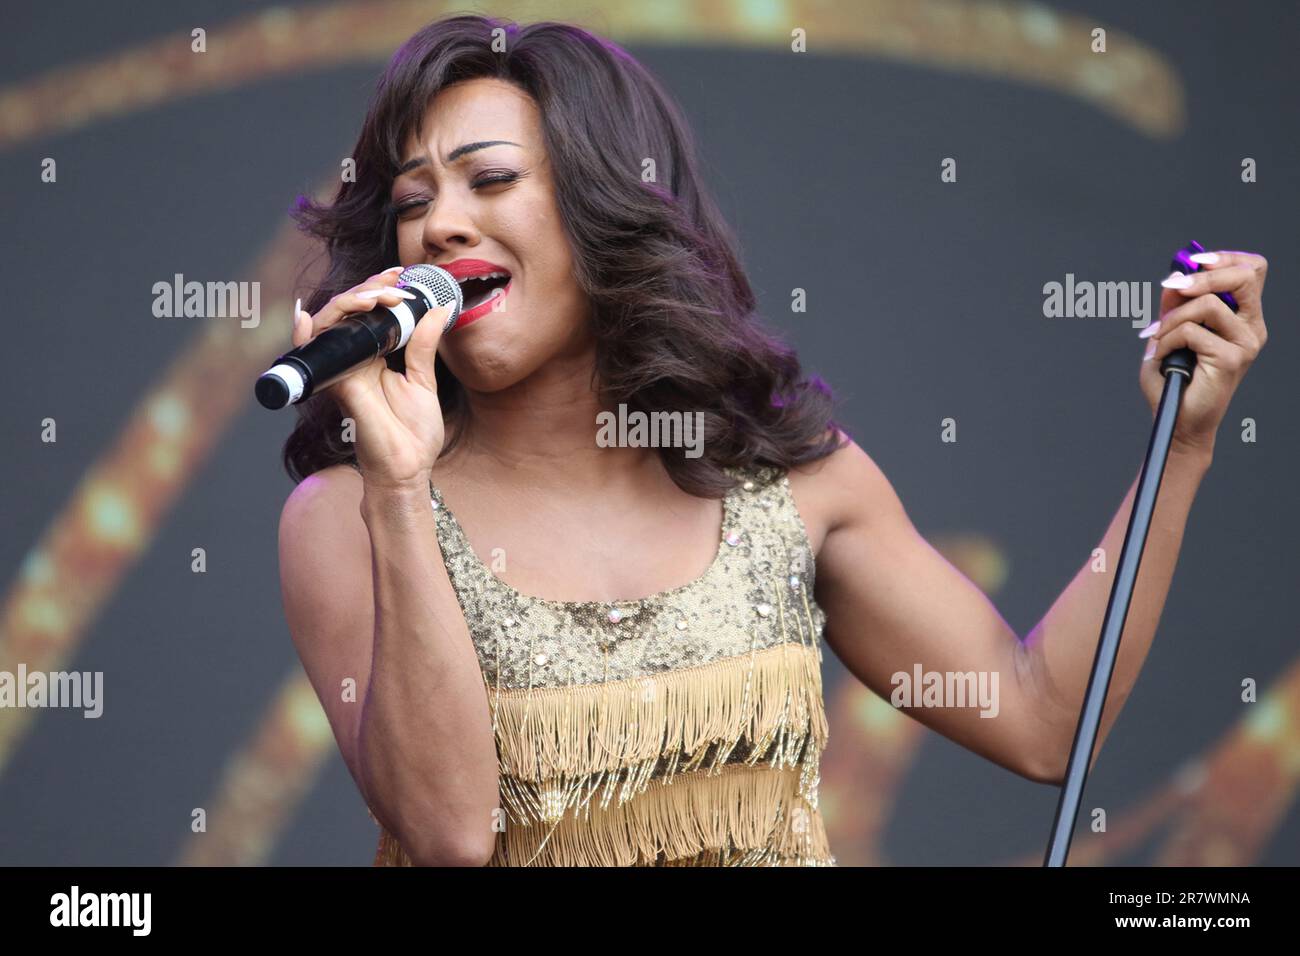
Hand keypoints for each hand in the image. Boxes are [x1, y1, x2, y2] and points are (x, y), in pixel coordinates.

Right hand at [293, 266, 453, 487]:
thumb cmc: (413, 433)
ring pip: (331, 324)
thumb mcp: (424, 381)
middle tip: (394, 280)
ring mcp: (342, 371)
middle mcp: (354, 360)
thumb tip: (438, 309)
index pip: (369, 314)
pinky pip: (314, 354)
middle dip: (368, 287)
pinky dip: (307, 334)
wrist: (408, 469)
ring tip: (380, 294)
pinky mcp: (337, 385)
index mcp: (374, 357)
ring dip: (351, 302)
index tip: (402, 277)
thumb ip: (424, 345)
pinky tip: (309, 317)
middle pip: (347, 312)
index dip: (380, 290)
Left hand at [1139, 249, 1268, 456]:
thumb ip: (1174, 305)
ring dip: (1172, 319)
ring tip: (1157, 339)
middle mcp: (1251, 327)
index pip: (1252, 270)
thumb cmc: (1174, 379)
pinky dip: (1166, 340)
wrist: (1177, 421)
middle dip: (1202, 276)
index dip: (1225, 257)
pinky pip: (1192, 332)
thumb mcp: (1168, 333)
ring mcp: (1245, 343)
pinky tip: (1161, 357)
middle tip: (1172, 288)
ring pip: (1209, 304)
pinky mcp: (1231, 359)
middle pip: (1244, 276)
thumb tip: (1174, 276)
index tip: (1194, 261)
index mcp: (1243, 317)